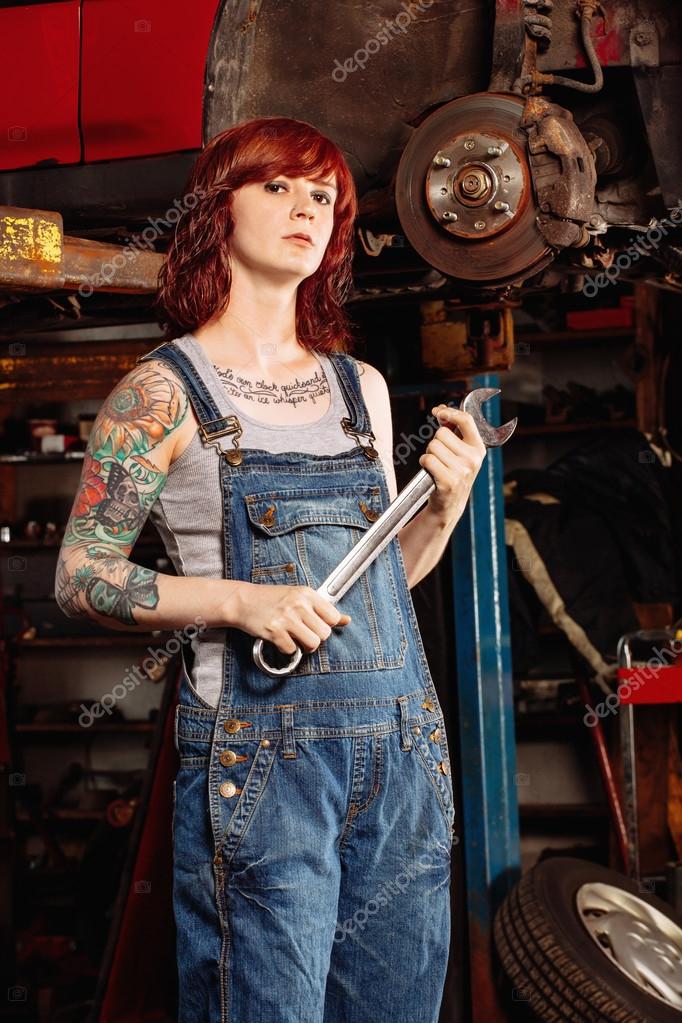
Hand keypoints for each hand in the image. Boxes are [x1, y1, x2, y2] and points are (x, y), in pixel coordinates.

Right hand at [236, 581, 350, 654]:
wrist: (243, 600)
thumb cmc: (271, 598)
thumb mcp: (298, 597)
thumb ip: (322, 609)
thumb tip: (346, 620)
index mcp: (306, 594)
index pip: (333, 616)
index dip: (326, 625)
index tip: (316, 625)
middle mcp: (298, 604)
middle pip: (325, 633)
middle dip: (316, 638)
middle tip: (304, 634)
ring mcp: (286, 618)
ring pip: (313, 643)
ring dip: (305, 647)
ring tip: (295, 639)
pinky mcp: (274, 631)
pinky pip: (292, 650)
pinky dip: (287, 649)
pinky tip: (280, 640)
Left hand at [418, 404, 486, 525]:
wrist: (450, 504)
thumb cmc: (452, 473)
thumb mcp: (460, 451)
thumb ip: (453, 429)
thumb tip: (440, 409)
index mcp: (479, 448)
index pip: (466, 420)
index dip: (450, 413)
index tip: (438, 412)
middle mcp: (473, 459)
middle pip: (442, 433)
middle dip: (436, 443)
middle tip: (441, 457)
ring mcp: (462, 471)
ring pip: (432, 446)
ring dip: (429, 454)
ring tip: (437, 466)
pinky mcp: (449, 481)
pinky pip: (427, 459)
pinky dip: (424, 464)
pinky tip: (431, 472)